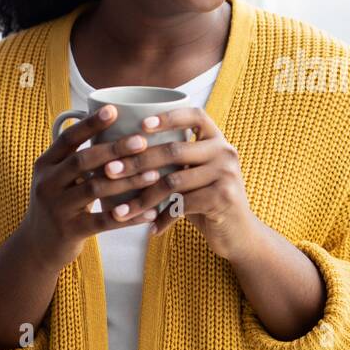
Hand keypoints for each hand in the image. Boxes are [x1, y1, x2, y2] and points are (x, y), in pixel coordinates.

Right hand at [20, 104, 169, 268]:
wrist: (36, 247)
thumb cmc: (58, 204)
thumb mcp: (57, 178)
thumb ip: (77, 158)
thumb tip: (113, 127)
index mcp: (45, 165)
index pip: (67, 139)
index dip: (90, 124)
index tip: (114, 110)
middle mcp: (47, 184)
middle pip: (83, 161)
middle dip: (114, 150)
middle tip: (142, 141)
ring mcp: (57, 208)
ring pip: (95, 189)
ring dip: (127, 181)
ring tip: (155, 174)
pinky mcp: (70, 231)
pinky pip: (104, 221)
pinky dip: (129, 216)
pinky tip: (150, 212)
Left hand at [99, 106, 259, 260]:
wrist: (239, 234)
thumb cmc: (206, 201)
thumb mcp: (194, 175)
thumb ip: (174, 161)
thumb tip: (123, 153)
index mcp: (217, 139)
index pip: (194, 115)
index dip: (167, 117)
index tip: (140, 125)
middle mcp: (225, 151)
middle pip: (174, 150)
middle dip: (137, 161)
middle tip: (109, 171)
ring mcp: (226, 174)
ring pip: (173, 181)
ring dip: (143, 197)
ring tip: (122, 210)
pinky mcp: (224, 197)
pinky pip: (182, 205)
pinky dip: (162, 218)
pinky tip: (149, 227)